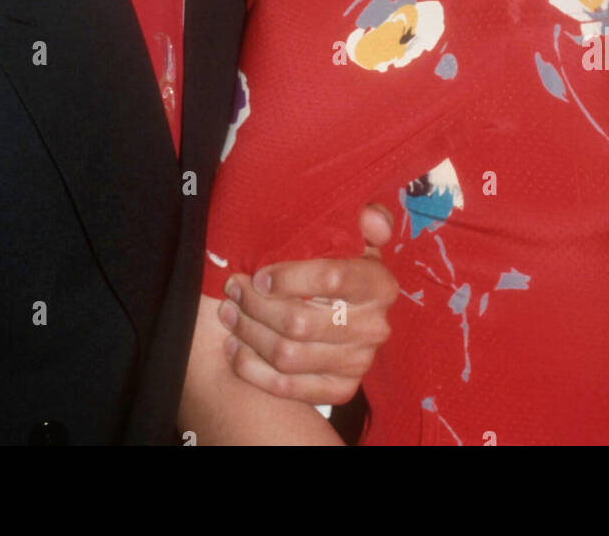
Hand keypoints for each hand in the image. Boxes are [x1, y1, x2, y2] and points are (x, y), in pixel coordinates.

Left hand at [217, 204, 398, 404]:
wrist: (347, 315)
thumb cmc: (341, 264)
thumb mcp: (354, 236)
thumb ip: (366, 219)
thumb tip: (370, 218)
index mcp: (380, 285)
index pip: (332, 278)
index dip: (289, 277)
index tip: (259, 274)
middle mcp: (374, 328)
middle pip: (300, 322)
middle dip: (256, 305)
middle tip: (232, 289)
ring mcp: (359, 362)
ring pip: (288, 355)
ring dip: (249, 334)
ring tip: (228, 314)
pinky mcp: (341, 390)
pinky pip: (287, 387)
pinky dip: (253, 368)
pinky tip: (235, 348)